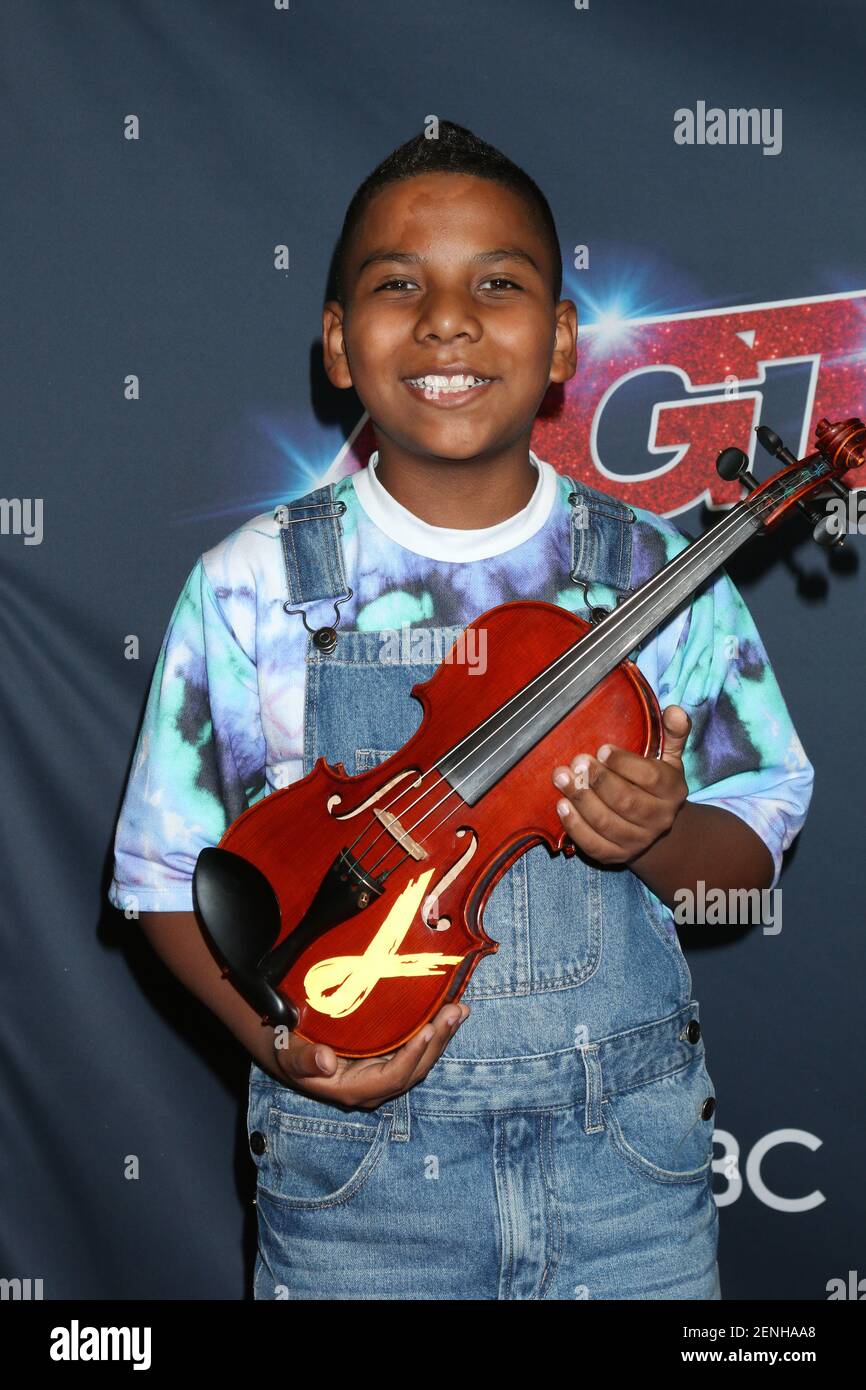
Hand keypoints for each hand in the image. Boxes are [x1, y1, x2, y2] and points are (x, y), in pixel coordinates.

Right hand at [272, 1002, 470, 1109]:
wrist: (290, 1051)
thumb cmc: (288, 1051)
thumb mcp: (289, 1055)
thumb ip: (304, 1060)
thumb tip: (327, 1060)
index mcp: (354, 1089)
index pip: (393, 1076)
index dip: (412, 1055)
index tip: (428, 1030)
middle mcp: (375, 1086)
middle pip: (416, 1068)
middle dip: (438, 1041)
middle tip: (455, 1012)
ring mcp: (384, 1073)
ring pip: (422, 1059)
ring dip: (443, 1034)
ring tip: (460, 1009)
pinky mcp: (389, 1058)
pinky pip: (417, 1047)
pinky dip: (435, 1030)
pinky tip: (449, 1010)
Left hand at [551, 705, 690, 865]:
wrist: (654, 826)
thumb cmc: (654, 783)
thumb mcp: (668, 758)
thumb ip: (673, 734)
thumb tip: (675, 710)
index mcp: (673, 791)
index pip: (650, 777)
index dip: (624, 763)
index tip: (601, 748)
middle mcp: (659, 819)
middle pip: (626, 801)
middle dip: (598, 780)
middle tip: (576, 761)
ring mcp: (638, 840)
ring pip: (607, 823)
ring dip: (581, 800)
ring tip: (561, 778)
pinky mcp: (616, 855)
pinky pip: (594, 844)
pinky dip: (575, 826)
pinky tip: (561, 806)